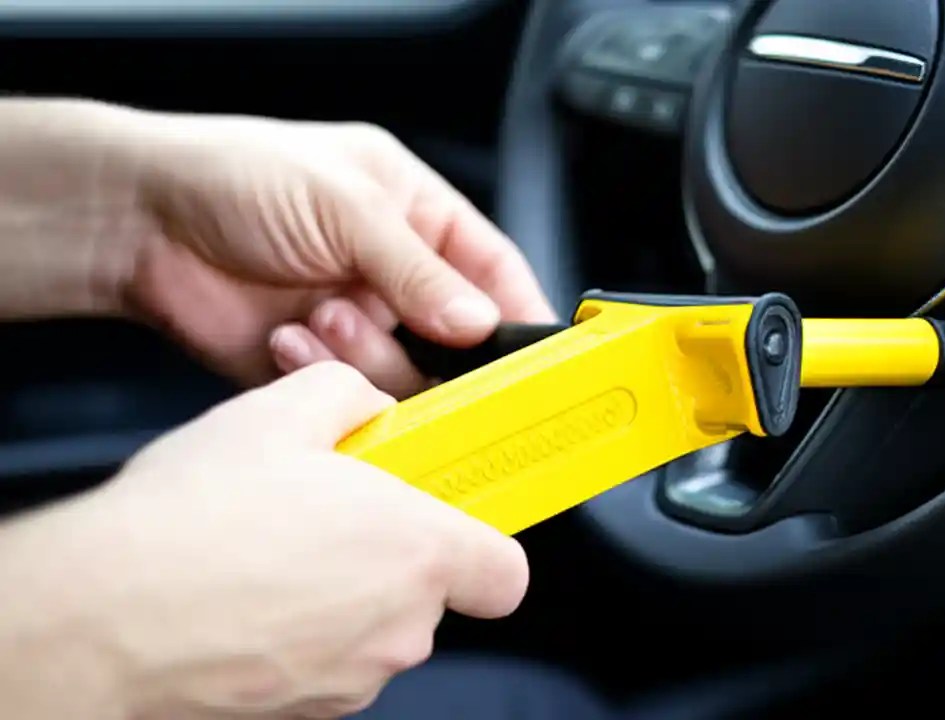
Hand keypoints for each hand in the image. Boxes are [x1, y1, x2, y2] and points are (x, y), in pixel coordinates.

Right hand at [0, 362, 527, 718]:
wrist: (101, 617)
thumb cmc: (195, 520)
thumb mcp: (281, 411)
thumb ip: (351, 395)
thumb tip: (368, 403)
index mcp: (418, 550)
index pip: (505, 572)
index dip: (482, 545)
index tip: (447, 516)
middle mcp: (399, 625)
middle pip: (430, 594)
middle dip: (391, 555)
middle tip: (334, 515)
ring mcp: (351, 678)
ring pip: (373, 628)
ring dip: (341, 593)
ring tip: (272, 550)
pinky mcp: (302, 712)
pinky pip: (325, 663)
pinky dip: (299, 633)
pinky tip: (246, 593)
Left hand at [119, 105, 555, 390]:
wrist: (137, 220)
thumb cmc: (237, 175)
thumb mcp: (347, 205)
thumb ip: (418, 270)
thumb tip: (478, 322)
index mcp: (415, 216)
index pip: (493, 269)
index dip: (520, 311)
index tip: (541, 355)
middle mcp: (392, 275)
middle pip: (456, 338)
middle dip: (443, 351)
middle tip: (434, 360)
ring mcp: (355, 323)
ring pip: (404, 374)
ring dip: (367, 355)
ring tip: (322, 317)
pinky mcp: (313, 368)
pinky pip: (347, 395)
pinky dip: (322, 374)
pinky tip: (287, 337)